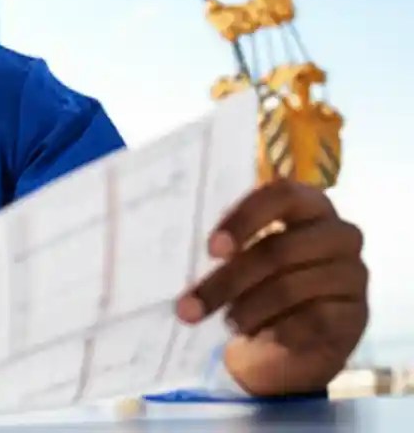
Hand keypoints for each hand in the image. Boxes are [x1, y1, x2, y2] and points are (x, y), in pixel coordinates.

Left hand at [175, 178, 367, 395]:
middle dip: (227, 281)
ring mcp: (353, 274)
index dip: (244, 219)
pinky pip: (312, 321)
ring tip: (227, 322)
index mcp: (309, 205)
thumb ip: (224, 249)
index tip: (211, 249)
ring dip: (247, 310)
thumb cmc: (260, 282)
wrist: (293, 337)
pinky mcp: (356, 313)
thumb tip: (175, 258)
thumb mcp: (241, 258)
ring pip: (290, 288)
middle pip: (278, 250)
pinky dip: (278, 331)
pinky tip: (261, 336)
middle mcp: (339, 234)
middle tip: (189, 308)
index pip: (281, 194)